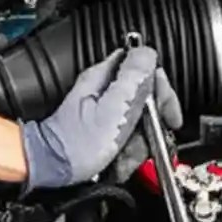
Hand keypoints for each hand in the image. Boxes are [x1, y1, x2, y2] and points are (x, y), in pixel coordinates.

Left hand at [21, 46, 181, 189]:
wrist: (53, 168)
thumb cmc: (76, 144)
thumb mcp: (112, 109)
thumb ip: (133, 79)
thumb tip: (147, 53)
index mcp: (105, 78)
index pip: (146, 70)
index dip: (163, 92)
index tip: (169, 114)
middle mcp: (104, 90)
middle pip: (146, 99)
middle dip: (151, 124)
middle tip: (146, 138)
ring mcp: (103, 110)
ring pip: (139, 121)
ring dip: (139, 142)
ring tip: (127, 154)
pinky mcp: (102, 129)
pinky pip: (127, 136)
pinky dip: (128, 151)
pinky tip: (121, 160)